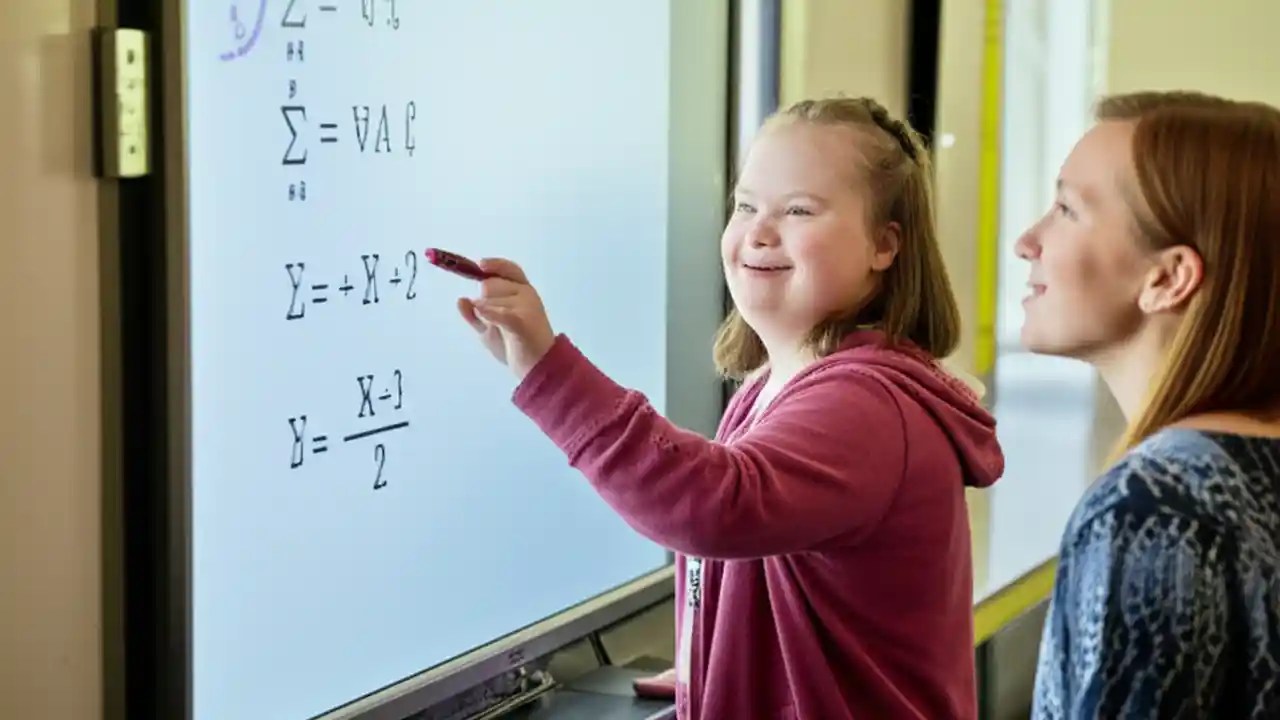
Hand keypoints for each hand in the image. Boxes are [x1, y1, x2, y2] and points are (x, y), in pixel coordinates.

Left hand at [457, 258, 555, 379]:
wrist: (537, 368)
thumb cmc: (516, 346)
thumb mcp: (489, 330)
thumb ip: (475, 315)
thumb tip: (461, 300)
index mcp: (522, 291)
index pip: (509, 269)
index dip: (495, 265)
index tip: (480, 265)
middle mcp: (526, 293)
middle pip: (489, 285)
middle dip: (483, 302)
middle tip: (495, 323)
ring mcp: (526, 306)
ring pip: (487, 302)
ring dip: (486, 318)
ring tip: (503, 334)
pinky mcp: (522, 321)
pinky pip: (498, 312)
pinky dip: (488, 313)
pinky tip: (480, 312)